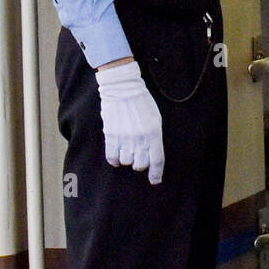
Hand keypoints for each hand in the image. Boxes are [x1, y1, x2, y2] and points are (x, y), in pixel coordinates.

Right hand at [94, 60, 164, 184]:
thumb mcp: (155, 119)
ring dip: (127, 159)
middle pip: (140, 164)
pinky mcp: (111, 136)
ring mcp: (125, 138)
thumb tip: (151, 154)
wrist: (122, 88)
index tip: (155, 180)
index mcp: (154, 133)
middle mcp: (140, 138)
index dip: (156, 174)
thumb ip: (154, 137)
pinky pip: (112, 157)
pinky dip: (114, 160)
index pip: (157, 161)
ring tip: (126, 151)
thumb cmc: (141, 103)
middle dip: (140, 164)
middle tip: (138, 158)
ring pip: (126, 162)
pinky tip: (116, 156)